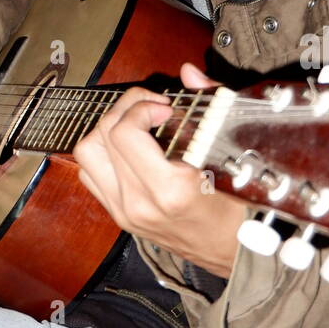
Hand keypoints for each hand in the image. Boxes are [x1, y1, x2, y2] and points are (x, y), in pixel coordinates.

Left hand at [72, 61, 247, 278]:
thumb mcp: (232, 154)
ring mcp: (125, 213)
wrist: (237, 254)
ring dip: (107, 130)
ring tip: (137, 124)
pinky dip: (104, 153)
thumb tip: (189, 73)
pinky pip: (90, 174)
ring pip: (87, 155)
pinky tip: (131, 148)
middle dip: (125, 109)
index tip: (165, 106)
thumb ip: (211, 106)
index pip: (124, 133)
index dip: (140, 106)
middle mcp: (139, 203)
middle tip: (152, 107)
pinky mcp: (120, 217)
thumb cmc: (241, 204)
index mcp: (168, 189)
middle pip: (101, 137)